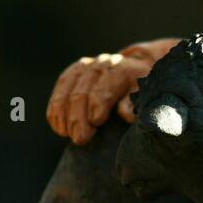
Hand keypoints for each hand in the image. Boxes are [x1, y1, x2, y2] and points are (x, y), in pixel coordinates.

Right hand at [46, 38, 180, 144]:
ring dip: (64, 113)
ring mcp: (87, 66)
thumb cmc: (142, 93)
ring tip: (67, 134)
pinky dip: (55, 108)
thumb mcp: (146, 98)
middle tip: (80, 138)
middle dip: (79, 116)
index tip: (96, 122)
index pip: (107, 84)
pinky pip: (60, 87)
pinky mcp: (74, 72)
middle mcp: (103, 64)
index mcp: (123, 69)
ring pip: (68, 87)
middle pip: (84, 89)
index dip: (99, 103)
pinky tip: (58, 126)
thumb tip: (125, 115)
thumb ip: (136, 104)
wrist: (136, 73)